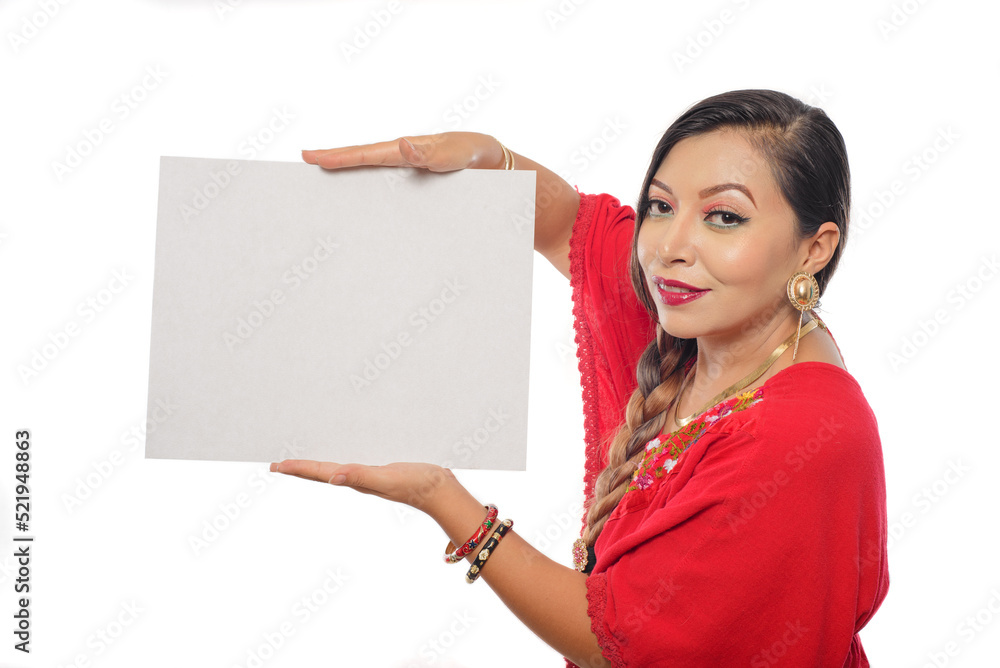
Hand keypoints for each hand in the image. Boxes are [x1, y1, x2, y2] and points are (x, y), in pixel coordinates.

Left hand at [269, 459, 462, 516]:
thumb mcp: (388, 479)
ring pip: (336, 467)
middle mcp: (359, 478)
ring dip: (317, 464)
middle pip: (322, 472)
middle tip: (279, 464)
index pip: (320, 473)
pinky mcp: (382, 468)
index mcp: (357, 480)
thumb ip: (361, 477)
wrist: (442, 491)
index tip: (275, 465)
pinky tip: (342, 452)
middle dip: (301, 467)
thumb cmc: (418, 485)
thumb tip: (332, 478)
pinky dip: (341, 456)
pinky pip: (354, 460)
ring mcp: (371, 475)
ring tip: (302, 461)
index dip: (298, 469)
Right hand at [302, 132, 504, 171]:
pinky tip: (355, 192)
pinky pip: (383, 181)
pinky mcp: (410, 179)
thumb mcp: (451, 153)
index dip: (339, 157)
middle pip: (359, 158)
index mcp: (401, 150)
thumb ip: (427, 151)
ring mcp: (402, 167)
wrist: (485, 158)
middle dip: (332, 159)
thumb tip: (401, 145)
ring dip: (345, 171)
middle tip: (305, 160)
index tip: (313, 158)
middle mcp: (397, 156)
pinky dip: (365, 181)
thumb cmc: (467, 152)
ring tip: (321, 174)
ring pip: (368, 169)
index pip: (364, 154)